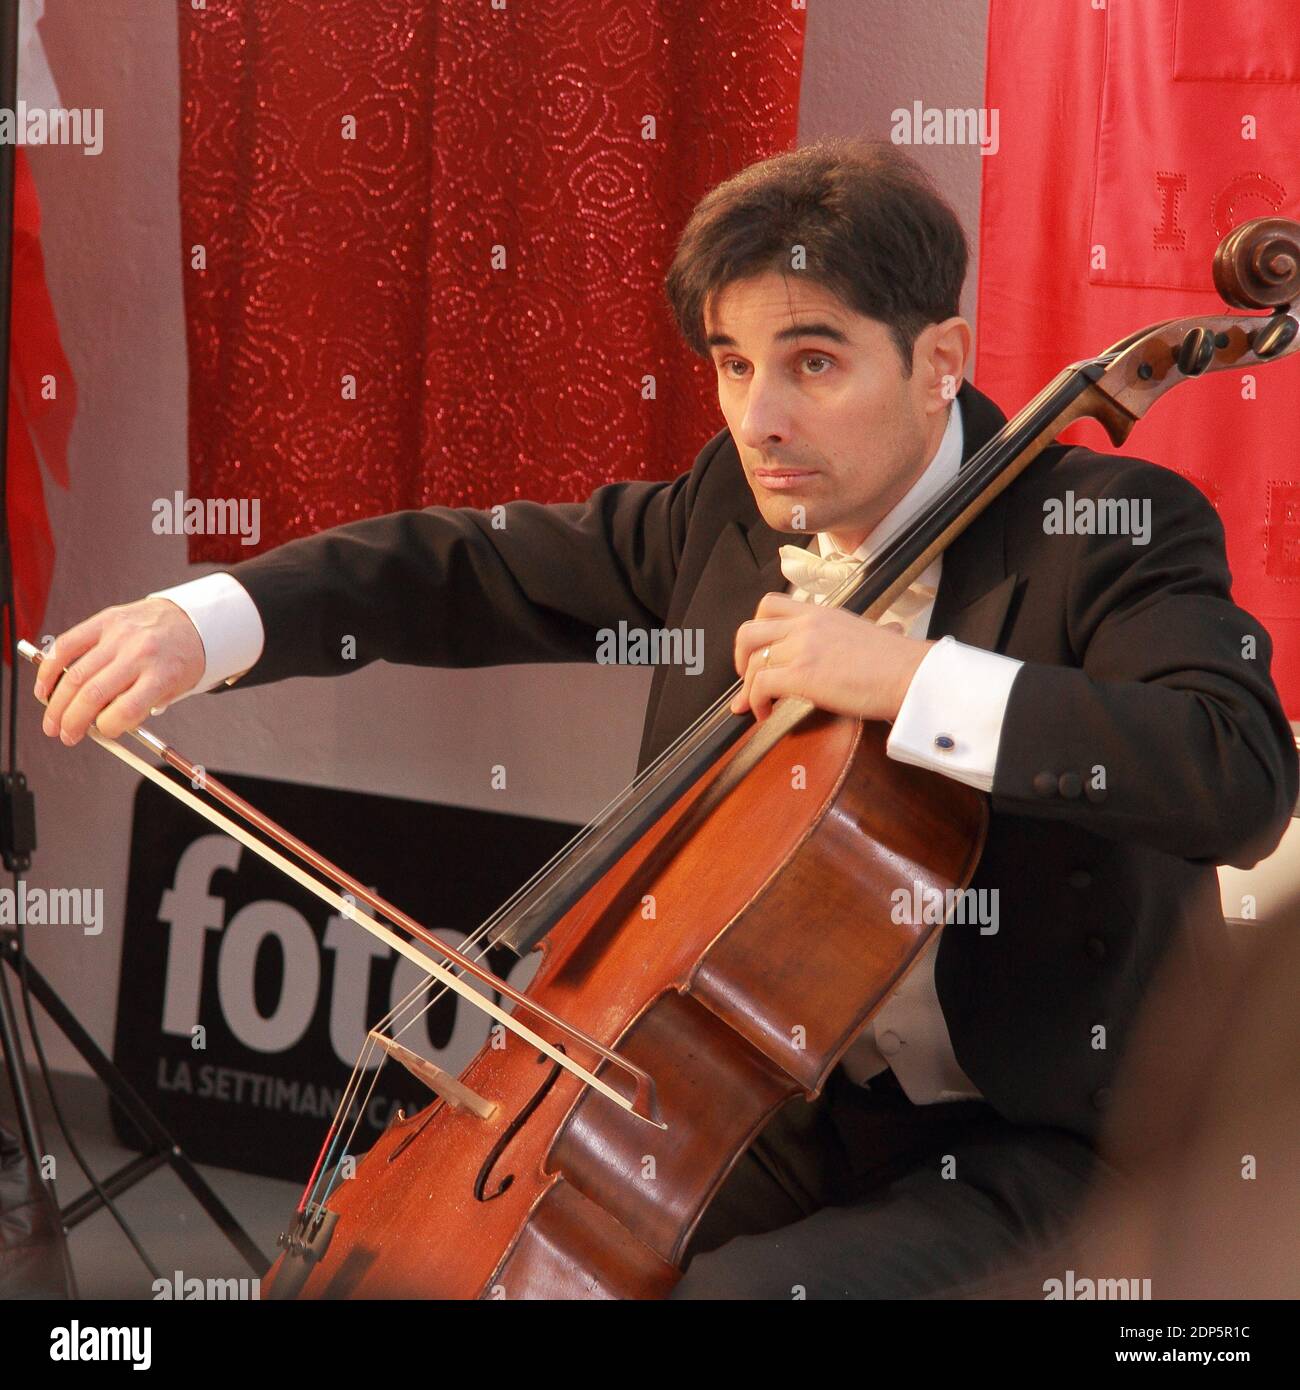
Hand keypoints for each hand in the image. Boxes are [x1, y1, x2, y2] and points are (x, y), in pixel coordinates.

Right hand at [36, 597, 206, 744]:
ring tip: (52, 721)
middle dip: (72, 722)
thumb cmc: (182, 659)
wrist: (193, 620)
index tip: (102, 733)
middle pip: (94, 695)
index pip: (126, 710)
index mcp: (163, 674)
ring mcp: (119, 635)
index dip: (108, 728)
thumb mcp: (175, 690)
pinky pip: (67, 645)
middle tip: (65, 735)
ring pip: (75, 674)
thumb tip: (100, 726)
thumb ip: (142, 707)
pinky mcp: (105, 621)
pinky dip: (49, 668)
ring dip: (56, 704)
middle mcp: (139, 653)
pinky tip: (44, 688)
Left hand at [731, 592, 934, 723]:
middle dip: (740, 659)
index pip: (769, 605)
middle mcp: (807, 624)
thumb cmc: (900, 663)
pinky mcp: (803, 674)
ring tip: (758, 705)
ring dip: (748, 688)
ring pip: (752, 662)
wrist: (914, 675)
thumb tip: (873, 638)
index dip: (755, 631)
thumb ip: (852, 635)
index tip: (757, 652)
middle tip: (747, 680)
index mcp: (821, 613)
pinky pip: (761, 686)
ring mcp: (803, 648)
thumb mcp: (869, 633)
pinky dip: (756, 702)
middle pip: (749, 631)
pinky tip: (766, 714)